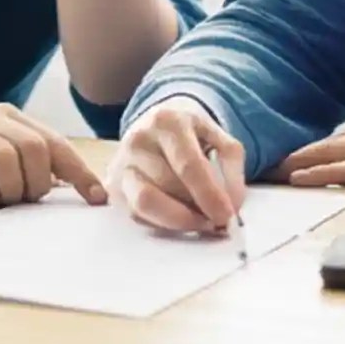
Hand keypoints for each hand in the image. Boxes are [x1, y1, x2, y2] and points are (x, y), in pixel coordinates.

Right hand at [0, 103, 106, 206]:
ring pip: (9, 160)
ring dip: (10, 190)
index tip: (97, 198)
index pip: (56, 143)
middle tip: (24, 199)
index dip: (79, 172)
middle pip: (36, 150)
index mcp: (9, 117)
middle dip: (38, 183)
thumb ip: (24, 159)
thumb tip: (66, 185)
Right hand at [108, 96, 245, 232]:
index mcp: (168, 122)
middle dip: (196, 210)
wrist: (156, 123)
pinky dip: (162, 222)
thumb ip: (231, 169)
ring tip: (199, 220)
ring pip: (147, 203)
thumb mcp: (219, 137)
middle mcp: (138, 139)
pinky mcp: (113, 185)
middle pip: (169, 186)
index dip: (209, 195)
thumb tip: (231, 206)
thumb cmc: (190, 134)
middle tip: (216, 222)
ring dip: (179, 220)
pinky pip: (136, 214)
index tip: (226, 216)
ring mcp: (121, 162)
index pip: (189, 165)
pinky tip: (178, 216)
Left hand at [274, 111, 344, 187]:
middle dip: (297, 153)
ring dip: (299, 162)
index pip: (342, 136)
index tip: (293, 157)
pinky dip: (319, 172)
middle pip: (328, 140)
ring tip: (274, 171)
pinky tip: (299, 178)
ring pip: (329, 151)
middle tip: (269, 162)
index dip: (316, 148)